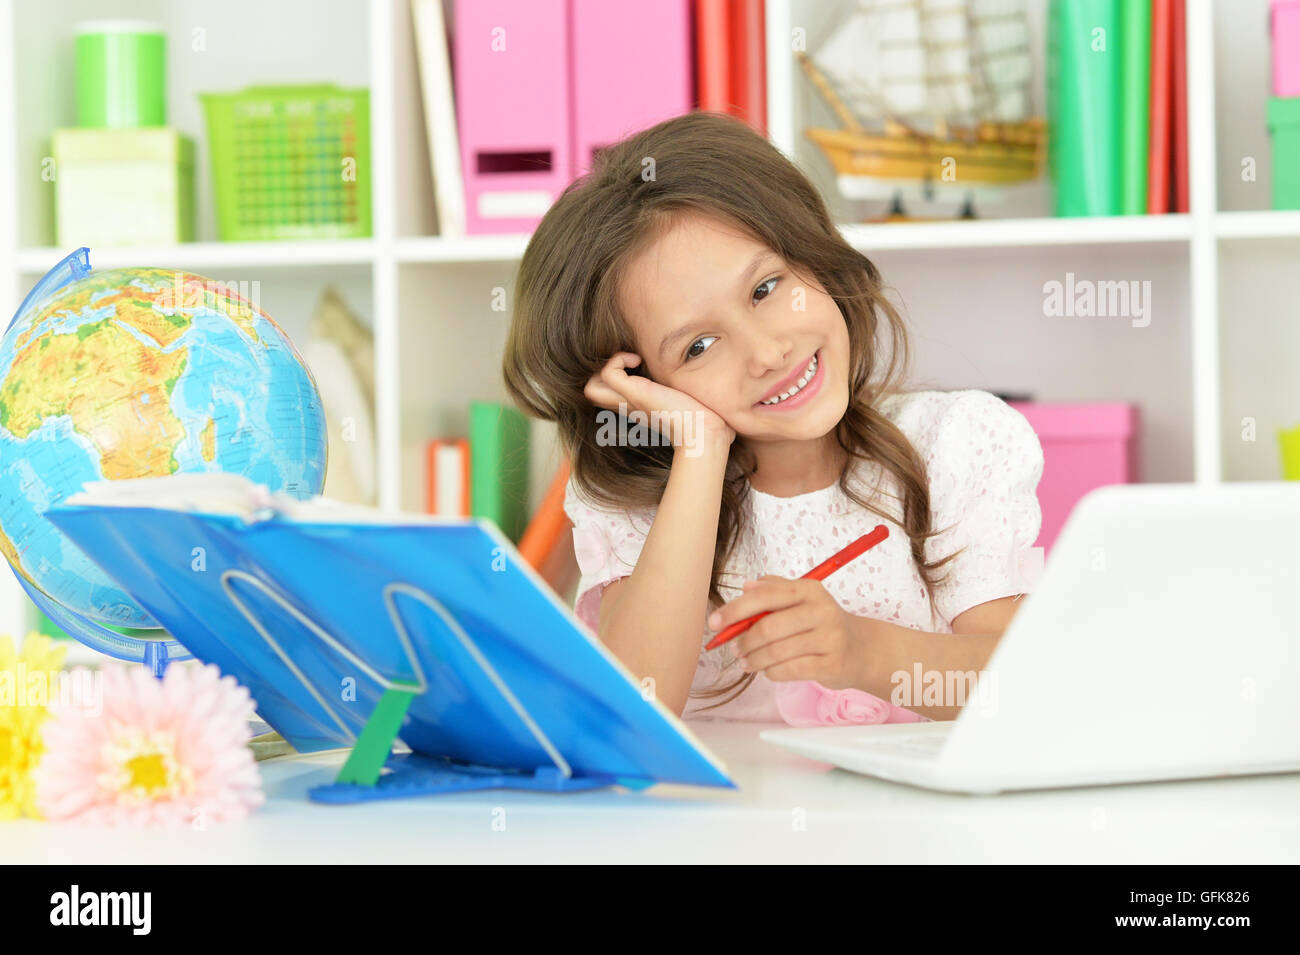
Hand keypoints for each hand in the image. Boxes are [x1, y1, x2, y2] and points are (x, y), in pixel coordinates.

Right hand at [584, 352, 733, 451]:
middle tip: (632, 364)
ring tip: (633, 361)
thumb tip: (718, 385)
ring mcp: (631, 400)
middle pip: (593, 392)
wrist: (705, 433)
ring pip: (591, 386)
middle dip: (606, 373)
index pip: (611, 394)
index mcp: (642, 408)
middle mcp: (632, 405)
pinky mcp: (635, 394)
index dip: (617, 377)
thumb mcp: (693, 403)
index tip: (641, 366)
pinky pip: (607, 372)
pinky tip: (637, 360)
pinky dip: (617, 361)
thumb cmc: (706, 422)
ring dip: (608, 367)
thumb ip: (692, 394)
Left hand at [707, 575, 867, 689]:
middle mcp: (821, 610)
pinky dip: (771, 672)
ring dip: (754, 660)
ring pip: (777, 652)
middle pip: (769, 627)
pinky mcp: (832, 664)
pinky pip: (789, 670)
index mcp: (809, 590)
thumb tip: (745, 587)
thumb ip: (773, 590)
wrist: (860, 648)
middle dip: (744, 641)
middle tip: (733, 649)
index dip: (735, 609)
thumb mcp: (802, 599)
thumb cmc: (820, 623)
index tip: (714, 623)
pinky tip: (768, 670)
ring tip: (747, 662)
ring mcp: (829, 638)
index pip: (765, 596)